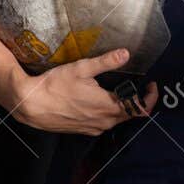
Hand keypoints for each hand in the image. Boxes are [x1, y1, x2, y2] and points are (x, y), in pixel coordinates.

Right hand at [9, 48, 157, 135]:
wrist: (32, 105)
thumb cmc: (55, 85)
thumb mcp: (81, 68)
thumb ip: (106, 62)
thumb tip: (126, 53)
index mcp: (108, 107)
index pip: (139, 108)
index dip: (150, 98)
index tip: (151, 86)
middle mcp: (104, 121)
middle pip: (129, 115)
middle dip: (137, 101)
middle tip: (140, 86)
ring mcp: (93, 128)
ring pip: (116, 120)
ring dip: (123, 108)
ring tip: (122, 92)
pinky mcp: (83, 130)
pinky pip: (104, 123)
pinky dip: (110, 114)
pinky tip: (101, 102)